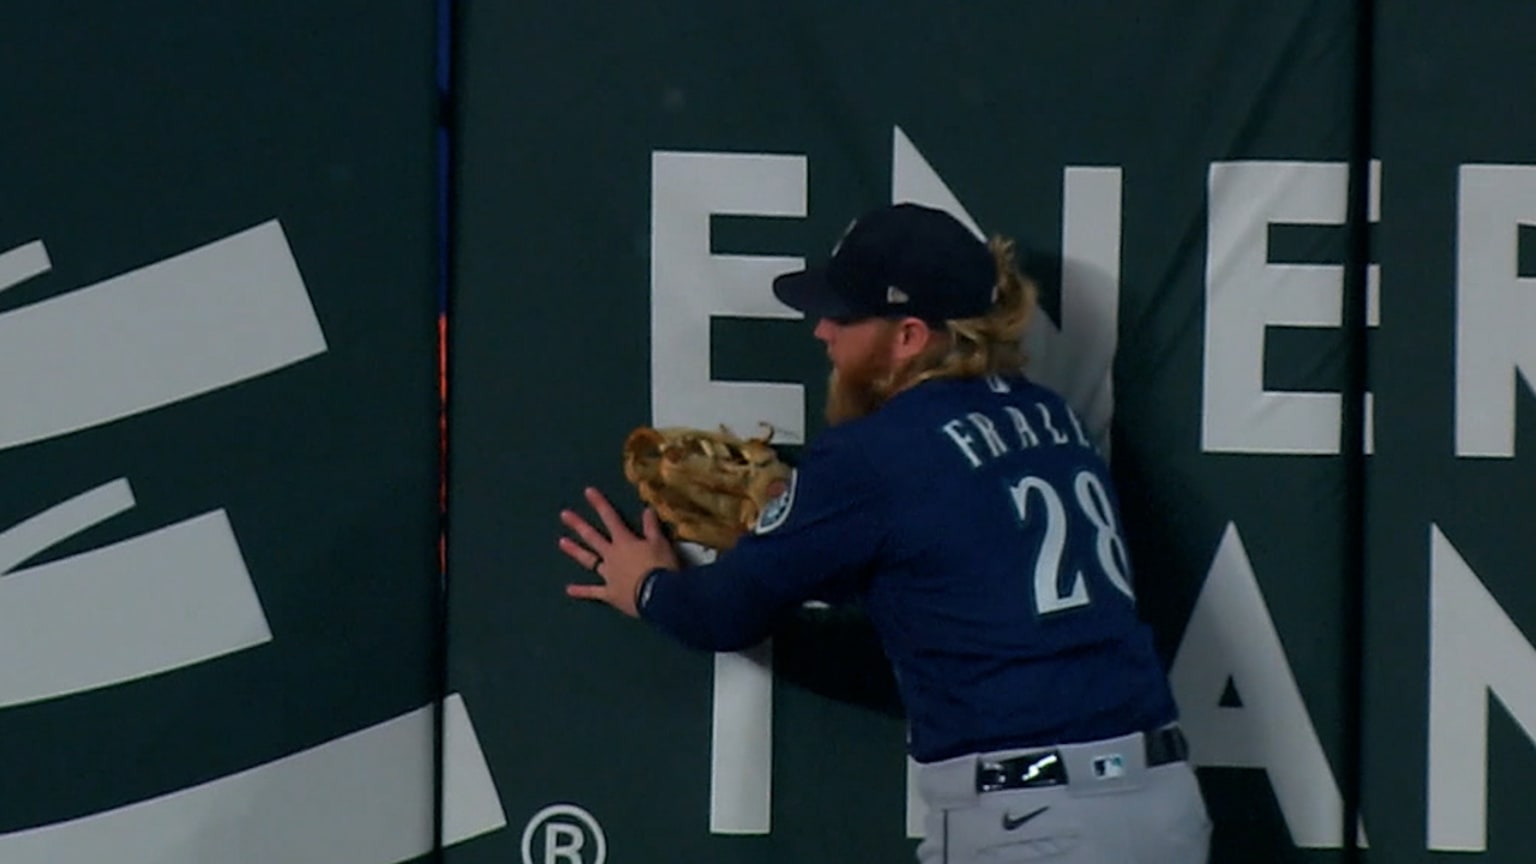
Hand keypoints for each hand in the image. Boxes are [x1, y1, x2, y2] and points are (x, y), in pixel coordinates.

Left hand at [558, 487, 679, 616]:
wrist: (658, 595)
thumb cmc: (661, 567)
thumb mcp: (660, 543)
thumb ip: (652, 527)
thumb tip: (647, 509)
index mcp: (625, 541)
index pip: (611, 518)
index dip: (599, 504)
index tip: (587, 492)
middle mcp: (612, 555)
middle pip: (593, 537)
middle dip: (579, 525)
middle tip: (564, 515)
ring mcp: (608, 574)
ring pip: (589, 561)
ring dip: (575, 551)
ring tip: (561, 542)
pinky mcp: (609, 593)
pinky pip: (593, 592)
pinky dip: (581, 591)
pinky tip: (568, 590)